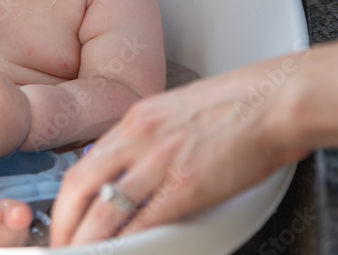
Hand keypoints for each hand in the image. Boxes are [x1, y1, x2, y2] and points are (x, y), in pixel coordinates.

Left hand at [49, 55, 305, 246]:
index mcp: (139, 118)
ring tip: (74, 254)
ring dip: (83, 239)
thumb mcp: (183, 109)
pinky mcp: (185, 187)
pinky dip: (122, 244)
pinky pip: (141, 222)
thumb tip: (145, 164)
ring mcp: (159, 161)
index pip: (86, 159)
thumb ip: (157, 136)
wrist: (278, 98)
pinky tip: (114, 253)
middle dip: (62, 220)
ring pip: (101, 208)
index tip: (67, 213)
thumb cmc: (245, 102)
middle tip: (58, 241)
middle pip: (79, 184)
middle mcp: (140, 136)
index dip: (70, 194)